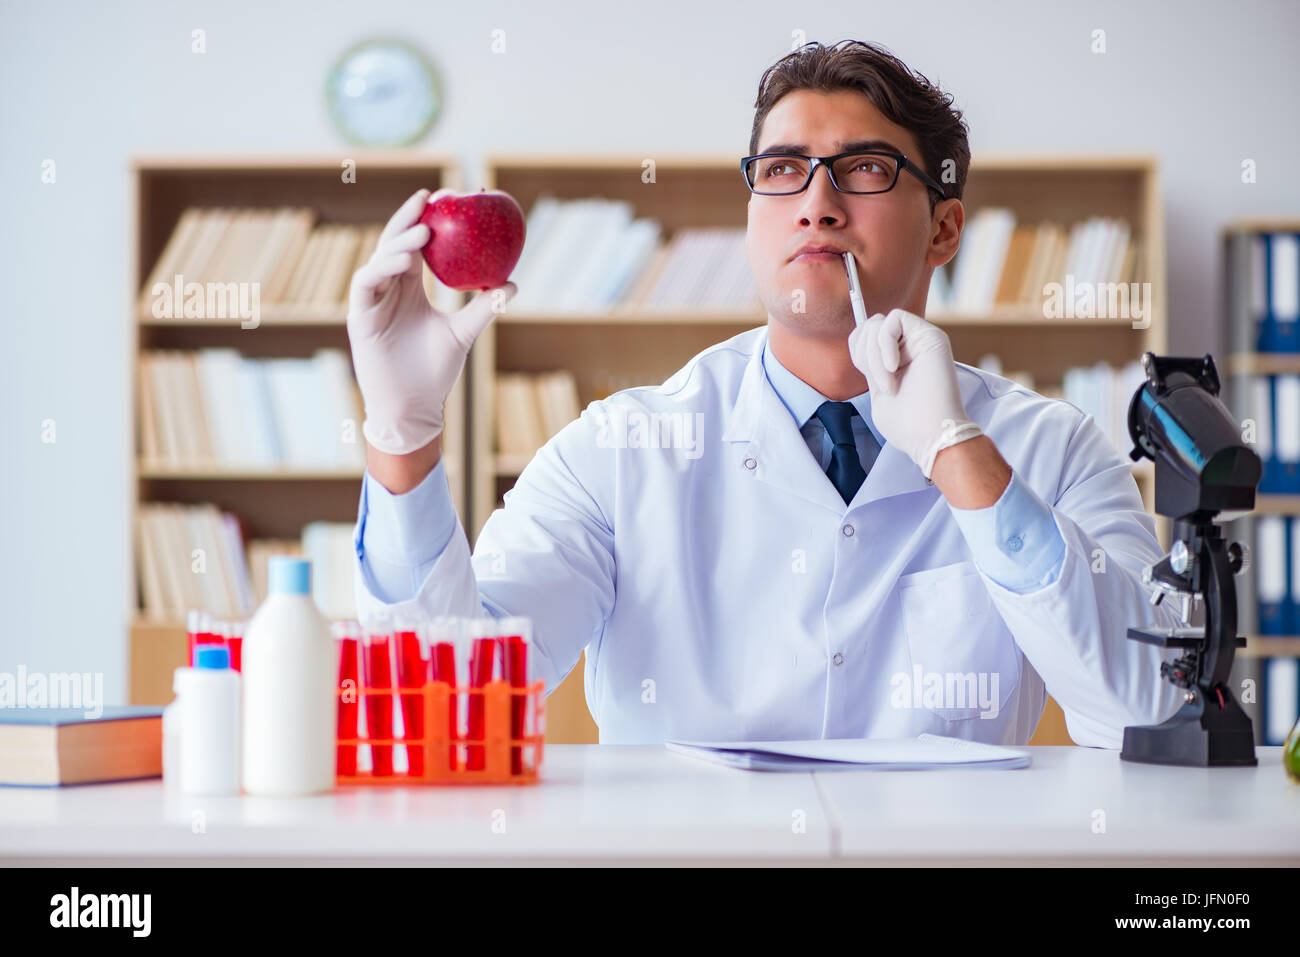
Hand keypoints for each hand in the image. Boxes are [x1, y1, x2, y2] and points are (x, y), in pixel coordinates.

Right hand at [347, 188, 516, 454]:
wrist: (413, 406)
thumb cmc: (435, 372)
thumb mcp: (464, 333)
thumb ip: (485, 308)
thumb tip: (514, 284)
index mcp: (409, 288)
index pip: (414, 245)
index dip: (423, 219)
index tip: (442, 198)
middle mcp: (389, 289)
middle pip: (394, 242)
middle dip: (408, 217)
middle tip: (429, 199)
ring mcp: (372, 301)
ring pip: (380, 259)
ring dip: (400, 242)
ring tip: (423, 232)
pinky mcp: (360, 316)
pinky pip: (367, 283)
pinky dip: (382, 269)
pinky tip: (402, 261)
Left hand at [847, 308, 980, 478]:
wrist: (932, 435)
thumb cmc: (908, 426)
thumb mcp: (877, 393)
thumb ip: (871, 368)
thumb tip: (862, 343)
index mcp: (895, 359)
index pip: (864, 335)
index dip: (858, 350)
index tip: (869, 377)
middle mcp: (909, 346)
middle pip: (869, 325)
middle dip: (864, 354)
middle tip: (882, 383)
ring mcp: (920, 339)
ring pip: (878, 323)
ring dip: (874, 357)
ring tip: (889, 384)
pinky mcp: (930, 335)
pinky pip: (894, 319)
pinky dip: (885, 344)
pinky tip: (893, 368)